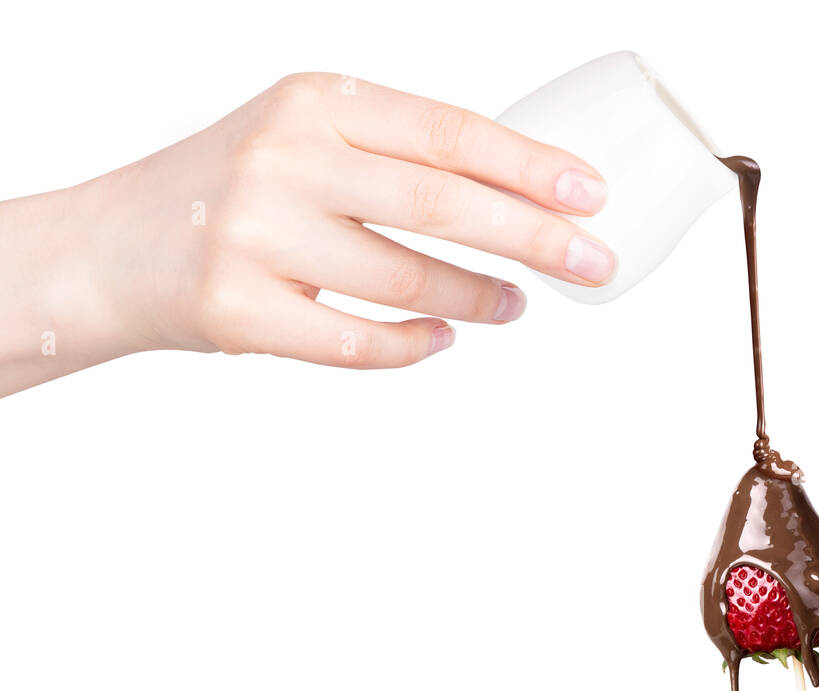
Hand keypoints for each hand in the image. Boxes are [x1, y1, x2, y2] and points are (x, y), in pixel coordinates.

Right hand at [0, 73, 613, 394]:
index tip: (589, 194)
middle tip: (591, 263)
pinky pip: (360, 343)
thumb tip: (515, 195)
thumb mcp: (303, 140)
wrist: (111, 247)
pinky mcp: (240, 311)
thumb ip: (390, 155)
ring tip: (516, 305)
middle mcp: (284, 157)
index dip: (527, 165)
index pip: (446, 131)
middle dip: (533, 237)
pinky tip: (443, 340)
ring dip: (480, 299)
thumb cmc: (229, 193)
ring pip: (408, 280)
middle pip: (442, 203)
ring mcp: (257, 236)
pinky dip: (415, 346)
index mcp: (313, 100)